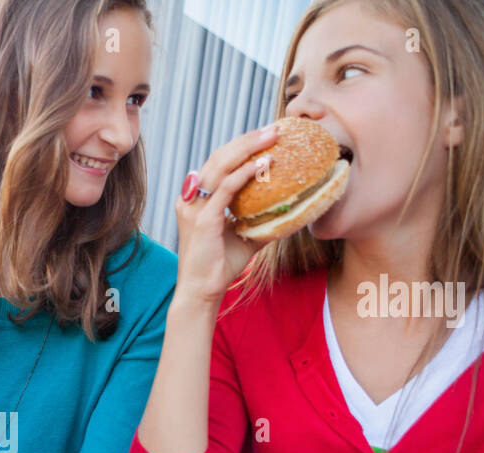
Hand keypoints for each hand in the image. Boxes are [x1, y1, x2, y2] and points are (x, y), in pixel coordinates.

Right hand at [174, 124, 278, 305]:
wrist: (202, 291)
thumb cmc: (220, 266)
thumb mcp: (246, 237)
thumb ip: (262, 220)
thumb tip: (292, 212)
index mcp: (197, 199)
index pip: (220, 164)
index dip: (242, 147)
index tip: (267, 137)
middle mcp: (191, 198)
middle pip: (219, 157)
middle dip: (247, 140)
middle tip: (274, 129)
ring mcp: (194, 207)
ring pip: (220, 166)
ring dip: (248, 148)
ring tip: (272, 137)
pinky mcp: (202, 219)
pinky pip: (225, 189)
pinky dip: (244, 174)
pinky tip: (263, 164)